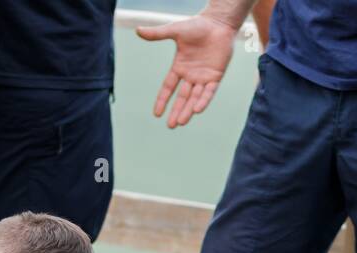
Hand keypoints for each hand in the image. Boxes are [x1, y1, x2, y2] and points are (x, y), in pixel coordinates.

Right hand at [137, 13, 236, 128]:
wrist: (218, 23)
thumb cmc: (197, 25)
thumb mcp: (175, 31)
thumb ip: (158, 34)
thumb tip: (138, 30)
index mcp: (180, 67)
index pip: (168, 87)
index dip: (162, 100)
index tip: (156, 114)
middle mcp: (191, 75)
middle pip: (181, 97)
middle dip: (176, 111)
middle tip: (171, 126)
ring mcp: (203, 77)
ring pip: (194, 98)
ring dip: (188, 110)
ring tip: (181, 122)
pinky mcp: (216, 76)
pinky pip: (209, 92)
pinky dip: (203, 101)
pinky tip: (197, 110)